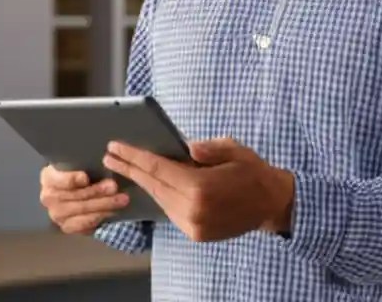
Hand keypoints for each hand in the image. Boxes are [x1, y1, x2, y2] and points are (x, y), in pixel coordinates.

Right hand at [39, 165, 130, 234]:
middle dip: (96, 192)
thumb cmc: (83, 171)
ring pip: (80, 211)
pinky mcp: (67, 227)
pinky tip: (113, 212)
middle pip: (74, 196)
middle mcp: (48, 197)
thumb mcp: (82, 162)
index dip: (71, 179)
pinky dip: (99, 218)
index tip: (85, 178)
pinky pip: (83, 225)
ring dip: (103, 205)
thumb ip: (86, 161)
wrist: (81, 189)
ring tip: (121, 199)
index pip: (58, 179)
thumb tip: (103, 158)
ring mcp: (57, 215)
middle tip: (114, 186)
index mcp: (48, 177)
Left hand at [103, 137, 294, 242]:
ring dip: (143, 183)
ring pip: (159, 200)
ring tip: (125, 168)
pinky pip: (170, 210)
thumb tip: (183, 148)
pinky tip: (151, 184)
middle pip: (153, 185)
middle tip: (109, 156)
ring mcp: (193, 224)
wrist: (272, 203)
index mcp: (201, 187)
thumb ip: (206, 148)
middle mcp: (193, 209)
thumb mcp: (233, 149)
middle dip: (130, 169)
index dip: (134, 157)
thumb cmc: (252, 171)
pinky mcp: (196, 233)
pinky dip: (160, 195)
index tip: (115, 147)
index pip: (158, 169)